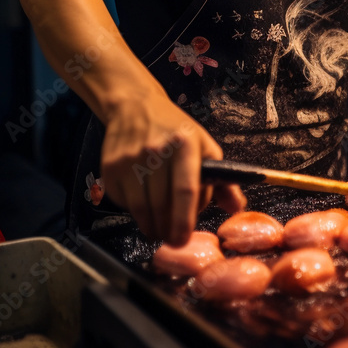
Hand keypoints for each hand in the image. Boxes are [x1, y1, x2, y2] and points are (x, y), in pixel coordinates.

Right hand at [100, 90, 244, 245]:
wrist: (136, 107)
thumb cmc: (177, 132)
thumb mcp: (205, 148)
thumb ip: (222, 182)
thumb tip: (236, 208)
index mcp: (185, 145)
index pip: (185, 190)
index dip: (184, 219)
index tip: (184, 239)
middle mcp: (156, 150)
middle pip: (161, 204)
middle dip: (168, 229)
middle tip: (173, 239)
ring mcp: (130, 159)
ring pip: (140, 208)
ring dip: (151, 226)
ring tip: (159, 228)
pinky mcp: (110, 167)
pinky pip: (123, 202)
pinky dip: (134, 212)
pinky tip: (143, 205)